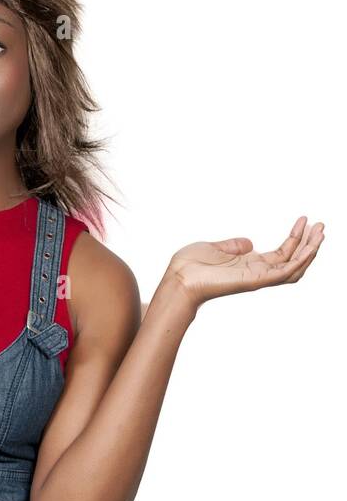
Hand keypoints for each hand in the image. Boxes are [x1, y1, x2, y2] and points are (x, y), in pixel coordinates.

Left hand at [164, 216, 324, 310]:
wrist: (179, 278)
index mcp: (250, 265)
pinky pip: (285, 272)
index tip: (304, 220)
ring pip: (294, 267)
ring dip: (310, 250)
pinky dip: (300, 259)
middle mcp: (257, 273)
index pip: (281, 253)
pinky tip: (309, 245)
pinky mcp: (256, 280)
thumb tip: (249, 243)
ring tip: (321, 231)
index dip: (295, 238)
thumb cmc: (191, 266)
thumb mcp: (217, 248)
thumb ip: (235, 246)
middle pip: (293, 260)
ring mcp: (258, 278)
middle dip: (309, 243)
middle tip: (322, 225)